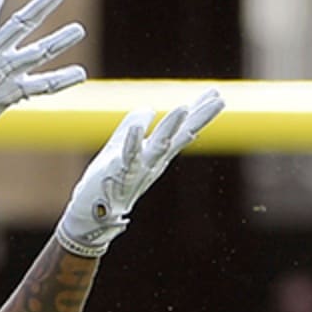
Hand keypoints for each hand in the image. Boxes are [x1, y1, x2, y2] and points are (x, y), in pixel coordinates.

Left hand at [55, 88, 224, 256]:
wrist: (93, 217)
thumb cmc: (108, 182)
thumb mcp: (121, 147)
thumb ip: (134, 125)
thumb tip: (149, 108)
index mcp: (156, 155)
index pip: (182, 131)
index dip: (198, 113)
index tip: (217, 94)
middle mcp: (152, 162)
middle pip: (179, 135)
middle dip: (198, 117)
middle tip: (219, 100)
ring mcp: (137, 169)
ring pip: (159, 146)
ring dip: (170, 128)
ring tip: (184, 108)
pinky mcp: (117, 174)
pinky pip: (128, 157)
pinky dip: (133, 143)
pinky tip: (139, 128)